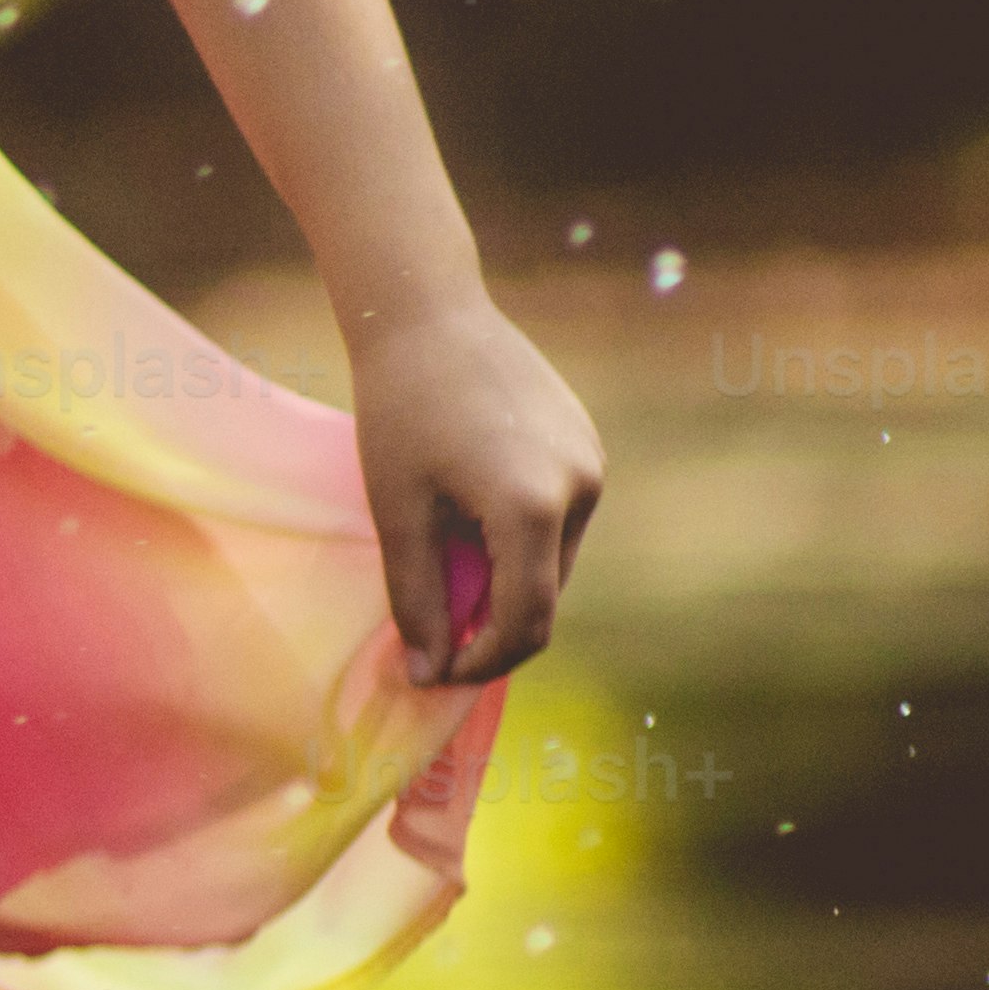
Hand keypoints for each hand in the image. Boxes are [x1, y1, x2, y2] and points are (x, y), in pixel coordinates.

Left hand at [345, 288, 599, 687]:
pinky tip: (465, 512)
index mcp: (533, 507)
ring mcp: (592, 465)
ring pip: (553, 558)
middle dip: (490, 624)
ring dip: (504, 579)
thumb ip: (416, 596)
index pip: (527, 620)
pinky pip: (558, 517)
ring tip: (440, 558)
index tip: (435, 672)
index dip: (482, 660)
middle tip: (428, 631)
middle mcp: (581, 489)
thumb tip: (428, 672)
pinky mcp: (588, 446)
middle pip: (544, 594)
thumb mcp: (396, 511)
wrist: (428, 317)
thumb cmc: (398, 411)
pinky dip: (518, 539)